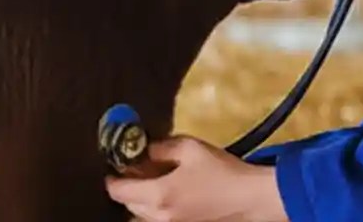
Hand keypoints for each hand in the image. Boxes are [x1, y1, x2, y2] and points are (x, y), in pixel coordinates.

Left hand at [105, 135, 287, 221]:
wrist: (250, 198)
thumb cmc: (221, 171)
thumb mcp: (190, 148)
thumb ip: (161, 147)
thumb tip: (145, 150)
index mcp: (158, 196)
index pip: (118, 191)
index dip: (112, 178)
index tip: (113, 166)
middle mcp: (159, 216)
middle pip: (128, 205)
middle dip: (128, 187)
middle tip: (136, 169)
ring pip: (142, 215)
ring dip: (141, 199)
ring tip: (154, 181)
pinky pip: (158, 218)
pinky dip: (156, 206)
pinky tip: (170, 192)